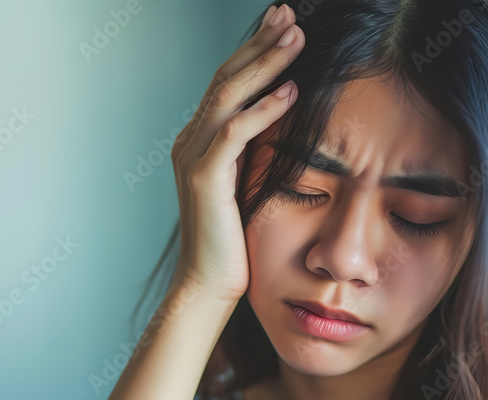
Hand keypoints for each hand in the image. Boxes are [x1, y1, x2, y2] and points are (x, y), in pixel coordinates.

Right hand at [169, 3, 303, 301]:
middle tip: (290, 14)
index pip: (227, 81)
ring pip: (228, 95)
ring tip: (297, 38)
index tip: (283, 23)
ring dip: (265, 63)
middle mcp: (190, 140)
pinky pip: (234, 133)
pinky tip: (291, 92)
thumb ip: (257, 150)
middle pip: (225, 76)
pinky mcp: (204, 178)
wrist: (208, 285)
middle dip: (260, 42)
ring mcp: (193, 156)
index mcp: (200, 139)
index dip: (254, 49)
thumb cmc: (235, 241)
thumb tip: (289, 121)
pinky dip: (263, 110)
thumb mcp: (249, 183)